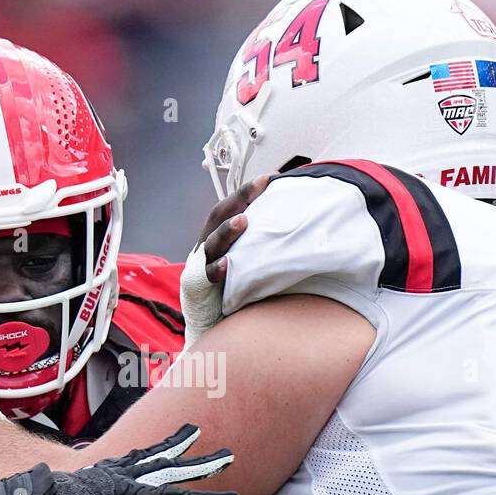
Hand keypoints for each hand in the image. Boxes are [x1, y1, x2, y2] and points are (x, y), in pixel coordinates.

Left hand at [14, 424, 242, 494]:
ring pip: (142, 458)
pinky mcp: (82, 483)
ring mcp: (95, 477)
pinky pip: (120, 463)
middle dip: (196, 462)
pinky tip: (136, 458)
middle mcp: (111, 477)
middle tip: (226, 453)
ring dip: (167, 449)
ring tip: (187, 433)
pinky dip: (138, 457)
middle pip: (163, 466)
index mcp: (121, 492)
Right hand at [182, 173, 275, 346]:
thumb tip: (297, 224)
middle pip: (219, 215)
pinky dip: (216, 269)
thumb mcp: (248, 257)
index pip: (232, 205)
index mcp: (219, 233)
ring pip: (211, 243)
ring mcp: (202, 263)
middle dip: (238, 199)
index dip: (248, 191)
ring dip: (227, 231)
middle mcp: (208, 244)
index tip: (269, 178)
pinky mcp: (198, 285)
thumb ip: (261, 241)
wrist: (209, 317)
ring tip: (242, 221)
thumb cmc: (234, 282)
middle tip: (259, 186)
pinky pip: (206, 276)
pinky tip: (225, 266)